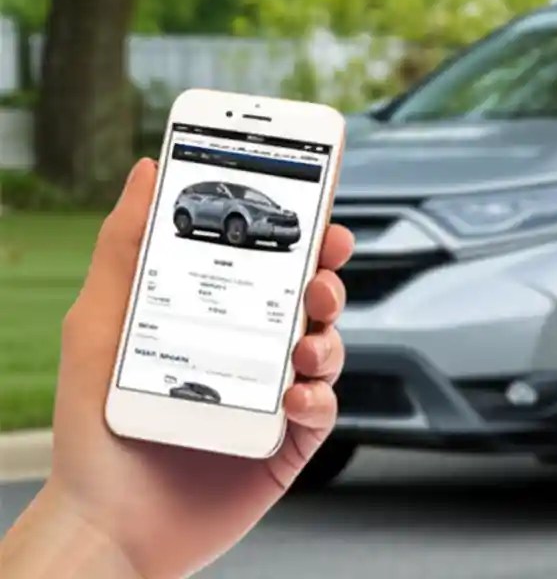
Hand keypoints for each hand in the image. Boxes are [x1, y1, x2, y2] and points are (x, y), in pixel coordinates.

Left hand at [21, 158, 354, 576]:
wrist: (105, 520)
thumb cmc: (94, 426)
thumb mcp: (99, 322)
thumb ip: (125, 244)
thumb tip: (146, 171)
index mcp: (218, 319)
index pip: (271, 265)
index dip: (304, 235)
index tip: (321, 213)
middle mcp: (253, 353)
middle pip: (312, 301)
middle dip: (328, 280)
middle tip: (320, 277)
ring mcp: (273, 397)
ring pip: (327, 351)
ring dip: (327, 339)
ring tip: (303, 346)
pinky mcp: (288, 443)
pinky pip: (322, 412)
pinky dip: (317, 398)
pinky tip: (292, 397)